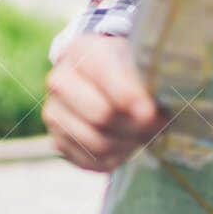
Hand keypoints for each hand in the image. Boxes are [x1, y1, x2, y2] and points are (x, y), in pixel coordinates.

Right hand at [43, 34, 166, 171]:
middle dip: (136, 125)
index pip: (107, 79)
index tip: (154, 111)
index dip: (133, 99)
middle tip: (158, 124)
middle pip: (102, 115)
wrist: (101, 74)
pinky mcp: (58, 140)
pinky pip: (92, 162)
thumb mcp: (138, 58)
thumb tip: (151, 115)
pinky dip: (117, 158)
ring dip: (129, 144)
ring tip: (146, 134)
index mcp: (81, 51)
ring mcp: (54, 113)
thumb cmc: (125, 64)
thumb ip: (146, 81)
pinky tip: (130, 144)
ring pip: (98, 143)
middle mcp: (59, 81)